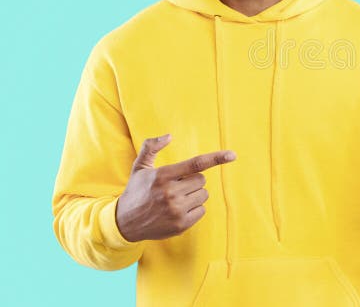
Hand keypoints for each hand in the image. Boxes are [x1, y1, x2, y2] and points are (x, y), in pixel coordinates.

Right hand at [115, 134, 235, 241]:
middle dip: (192, 181)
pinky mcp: (181, 225)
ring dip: (194, 195)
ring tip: (176, 199)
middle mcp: (170, 193)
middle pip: (201, 180)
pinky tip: (178, 210)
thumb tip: (169, 136)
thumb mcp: (140, 167)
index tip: (232, 155)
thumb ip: (151, 147)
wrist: (124, 223)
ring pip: (203, 195)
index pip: (196, 164)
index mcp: (163, 176)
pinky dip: (194, 209)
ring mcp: (176, 211)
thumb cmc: (136, 191)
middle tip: (176, 186)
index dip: (216, 158)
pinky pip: (202, 211)